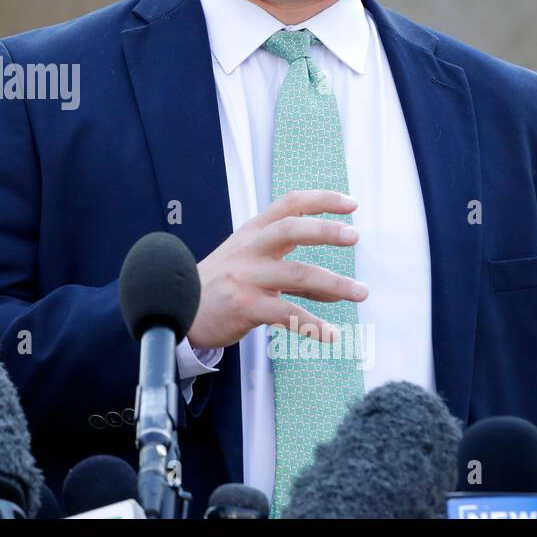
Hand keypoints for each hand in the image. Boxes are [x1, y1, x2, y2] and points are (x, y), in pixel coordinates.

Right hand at [188, 189, 366, 349]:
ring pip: (297, 274)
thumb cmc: (218, 287)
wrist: (175, 309)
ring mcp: (246, 278)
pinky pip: (286, 314)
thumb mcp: (250, 267)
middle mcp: (250, 250)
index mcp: (252, 234)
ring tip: (360, 292)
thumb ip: (291, 273)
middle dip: (325, 230)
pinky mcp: (245, 306)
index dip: (321, 200)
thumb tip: (335, 289)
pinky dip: (312, 325)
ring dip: (334, 284)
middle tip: (354, 236)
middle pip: (291, 229)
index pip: (288, 205)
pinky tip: (330, 335)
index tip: (351, 204)